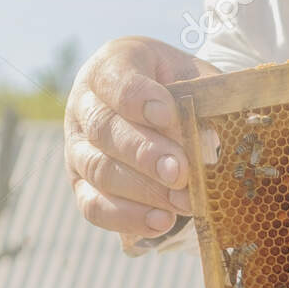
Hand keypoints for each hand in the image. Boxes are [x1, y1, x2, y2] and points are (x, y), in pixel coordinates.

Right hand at [64, 36, 219, 251]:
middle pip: (104, 129)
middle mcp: (85, 104)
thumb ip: (205, 101)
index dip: (136, 98)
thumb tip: (210, 139)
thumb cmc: (182, 91)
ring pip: (99, 170)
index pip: (113, 79)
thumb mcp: (197, 81)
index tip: (166, 114)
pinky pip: (93, 205)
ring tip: (182, 202)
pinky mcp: (82, 183)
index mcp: (112, 66)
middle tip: (181, 172)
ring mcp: (78, 146)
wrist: (165, 110)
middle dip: (144, 153)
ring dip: (143, 190)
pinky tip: (162, 221)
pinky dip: (127, 217)